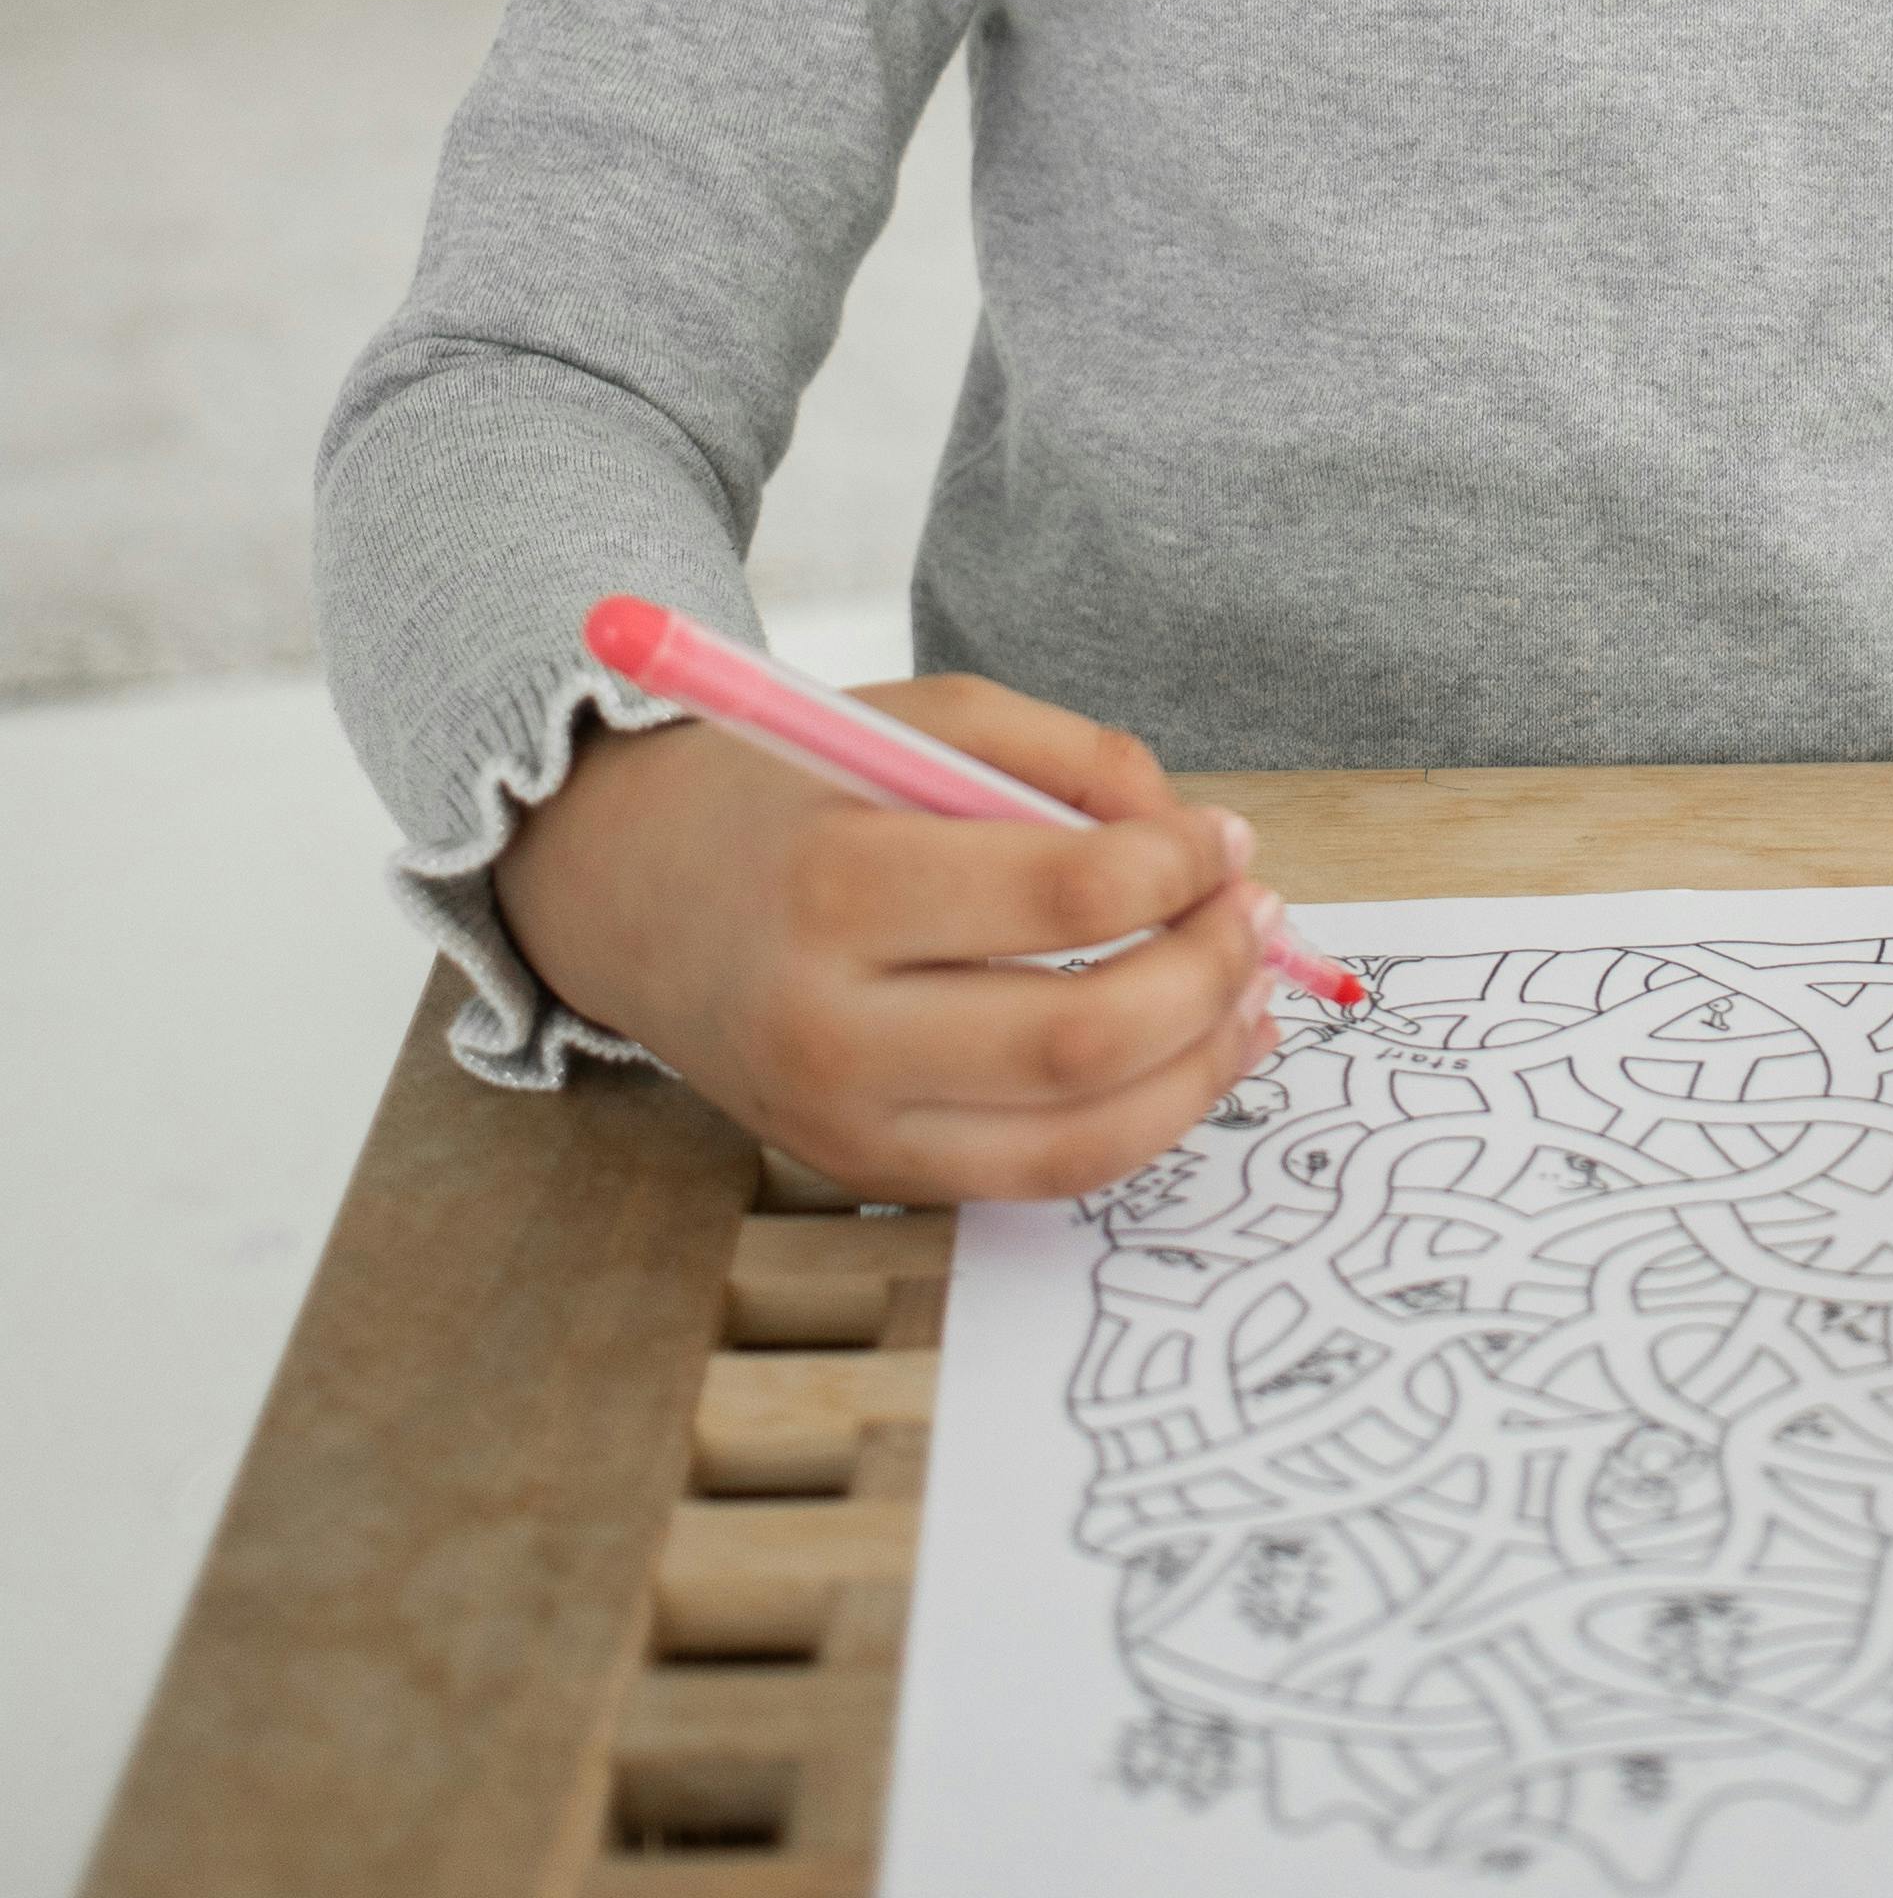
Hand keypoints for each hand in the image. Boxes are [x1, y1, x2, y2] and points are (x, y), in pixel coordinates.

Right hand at [492, 671, 1283, 1200]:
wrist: (630, 892)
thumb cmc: (792, 791)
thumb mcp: (922, 720)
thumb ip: (1074, 761)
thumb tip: (1204, 843)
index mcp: (836, 884)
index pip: (1062, 898)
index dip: (1179, 867)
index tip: (1225, 838)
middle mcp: (829, 1028)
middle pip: (1078, 1040)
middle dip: (1207, 975)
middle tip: (1258, 912)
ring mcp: (841, 1125)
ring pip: (1074, 1142)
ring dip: (1198, 1068)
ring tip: (1253, 992)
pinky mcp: (863, 1174)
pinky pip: (1035, 1177)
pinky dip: (1138, 1124)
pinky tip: (1193, 1056)